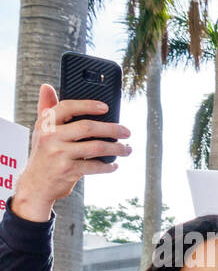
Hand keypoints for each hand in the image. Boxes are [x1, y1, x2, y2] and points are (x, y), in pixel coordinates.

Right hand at [10, 84, 131, 222]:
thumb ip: (46, 108)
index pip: (67, 107)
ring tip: (127, 149)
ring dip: (117, 148)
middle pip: (87, 127)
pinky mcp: (68, 170)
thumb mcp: (42, 130)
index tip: (106, 107)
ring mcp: (59, 154)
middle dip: (112, 129)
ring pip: (96, 147)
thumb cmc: (44, 154)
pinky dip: (108, 166)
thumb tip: (46, 86)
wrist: (36, 184)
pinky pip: (95, 166)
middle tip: (127, 131)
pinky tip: (114, 165)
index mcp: (46, 123)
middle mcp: (51, 137)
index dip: (88, 105)